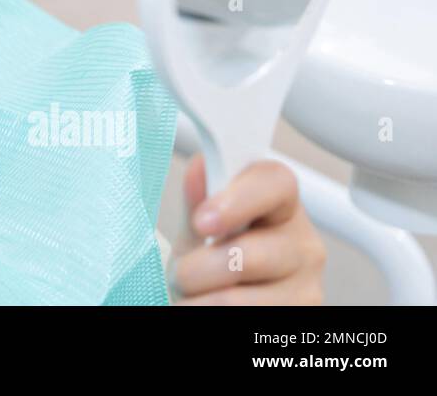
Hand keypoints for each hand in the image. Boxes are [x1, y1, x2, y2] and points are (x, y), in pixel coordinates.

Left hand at [170, 155, 326, 304]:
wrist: (218, 296)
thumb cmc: (212, 254)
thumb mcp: (200, 225)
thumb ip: (200, 199)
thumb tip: (200, 168)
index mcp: (281, 203)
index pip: (276, 183)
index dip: (238, 200)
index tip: (202, 222)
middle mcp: (303, 244)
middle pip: (249, 254)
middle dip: (197, 269)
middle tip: (182, 273)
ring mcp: (307, 286)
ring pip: (239, 300)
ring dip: (200, 300)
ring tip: (194, 294)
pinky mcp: (301, 317)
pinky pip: (246, 322)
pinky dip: (210, 315)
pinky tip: (210, 306)